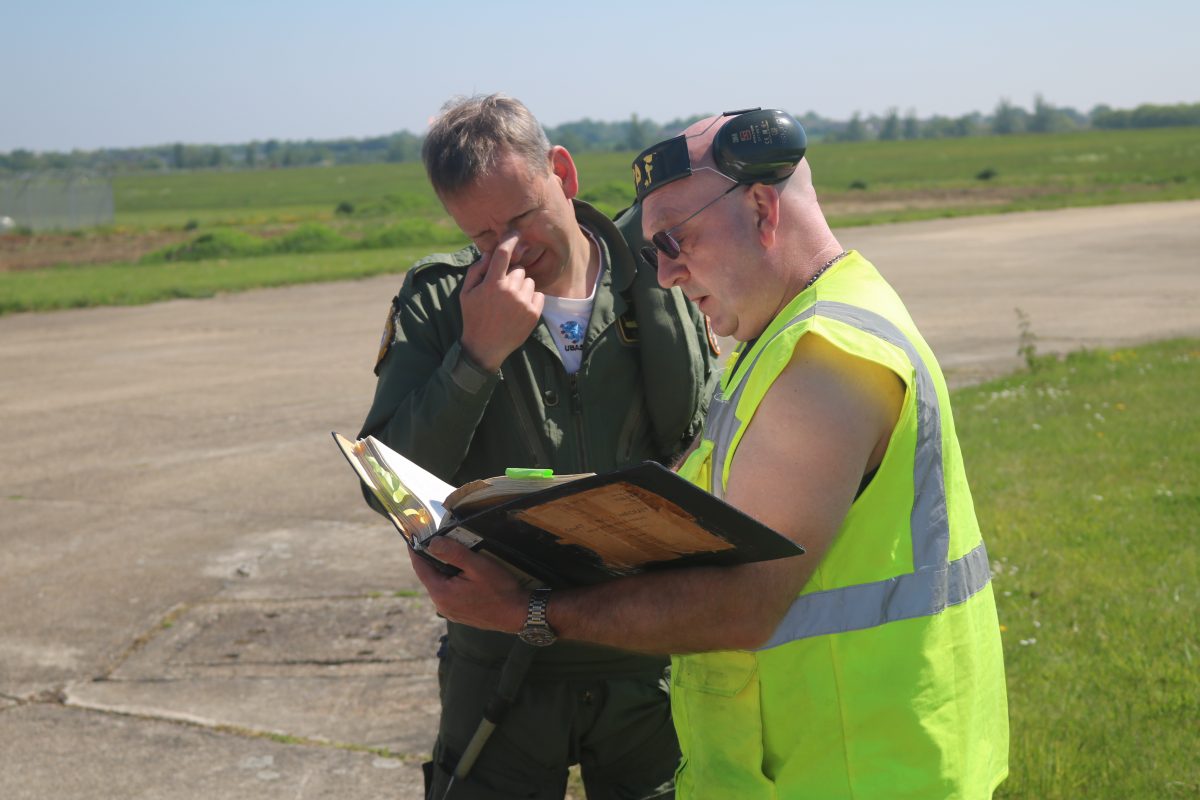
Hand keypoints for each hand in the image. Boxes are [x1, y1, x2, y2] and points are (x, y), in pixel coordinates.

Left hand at [408, 538, 528, 632]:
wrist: (518, 614)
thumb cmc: (501, 590)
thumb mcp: (478, 566)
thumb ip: (454, 553)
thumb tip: (433, 543)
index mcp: (441, 593)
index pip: (420, 567)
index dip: (415, 550)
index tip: (412, 536)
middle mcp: (441, 605)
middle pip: (430, 576)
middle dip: (433, 559)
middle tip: (439, 541)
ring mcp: (450, 612)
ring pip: (440, 585)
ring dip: (444, 571)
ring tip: (456, 556)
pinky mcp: (459, 614)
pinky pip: (449, 594)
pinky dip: (452, 582)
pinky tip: (465, 575)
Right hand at [459, 236, 543, 371]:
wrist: (485, 347)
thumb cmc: (473, 317)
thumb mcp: (466, 293)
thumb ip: (476, 270)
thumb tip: (489, 253)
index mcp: (492, 284)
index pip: (503, 253)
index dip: (510, 239)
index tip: (515, 233)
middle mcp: (509, 291)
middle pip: (518, 269)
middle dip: (512, 275)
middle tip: (501, 291)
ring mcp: (523, 302)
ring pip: (529, 281)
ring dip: (522, 287)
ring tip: (509, 302)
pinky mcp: (534, 313)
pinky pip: (538, 294)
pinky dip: (531, 298)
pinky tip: (518, 309)